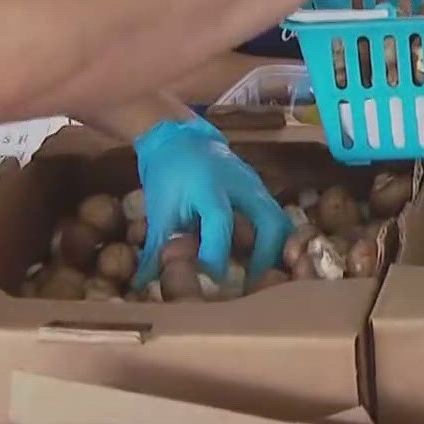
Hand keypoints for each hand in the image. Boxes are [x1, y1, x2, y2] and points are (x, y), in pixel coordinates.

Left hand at [131, 116, 291, 289]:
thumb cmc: (167, 175)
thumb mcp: (159, 211)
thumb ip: (156, 250)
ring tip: (261, 277)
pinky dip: (275, 240)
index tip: (211, 282)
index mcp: (210, 187)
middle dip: (265, 258)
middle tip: (252, 285)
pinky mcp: (261, 189)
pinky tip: (262, 260)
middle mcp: (241, 185)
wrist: (179, 139)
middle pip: (271, 224)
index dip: (217, 257)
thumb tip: (142, 285)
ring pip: (282, 222)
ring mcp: (256, 185)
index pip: (221, 226)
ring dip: (276, 251)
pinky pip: (277, 217)